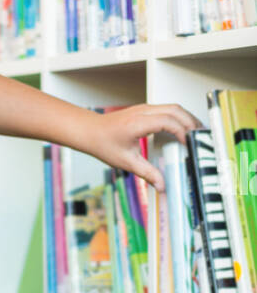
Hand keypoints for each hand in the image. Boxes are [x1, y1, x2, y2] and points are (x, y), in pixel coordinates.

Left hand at [74, 102, 202, 192]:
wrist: (90, 131)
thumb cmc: (103, 143)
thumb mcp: (126, 162)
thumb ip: (147, 173)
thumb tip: (162, 185)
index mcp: (138, 123)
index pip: (168, 122)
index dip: (183, 132)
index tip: (190, 145)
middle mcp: (143, 111)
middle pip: (176, 110)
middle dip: (191, 122)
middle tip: (201, 138)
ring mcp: (144, 108)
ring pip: (173, 107)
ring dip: (187, 118)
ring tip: (196, 134)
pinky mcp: (145, 109)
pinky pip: (167, 109)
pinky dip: (178, 117)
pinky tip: (183, 129)